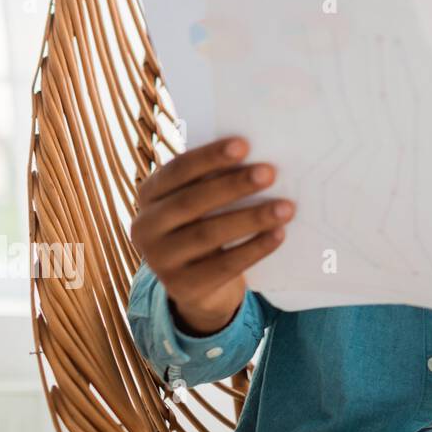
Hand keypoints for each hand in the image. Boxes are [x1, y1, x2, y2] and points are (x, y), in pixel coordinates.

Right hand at [129, 137, 292, 335]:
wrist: (196, 283)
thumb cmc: (205, 223)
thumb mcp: (200, 201)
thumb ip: (216, 180)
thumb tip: (261, 157)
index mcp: (150, 194)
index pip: (177, 169)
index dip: (209, 157)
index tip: (244, 144)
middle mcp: (145, 226)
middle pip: (192, 201)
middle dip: (233, 185)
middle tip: (270, 172)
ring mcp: (160, 260)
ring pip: (207, 235)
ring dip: (251, 218)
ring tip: (286, 207)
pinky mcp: (182, 286)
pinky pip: (223, 266)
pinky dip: (254, 249)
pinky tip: (279, 235)